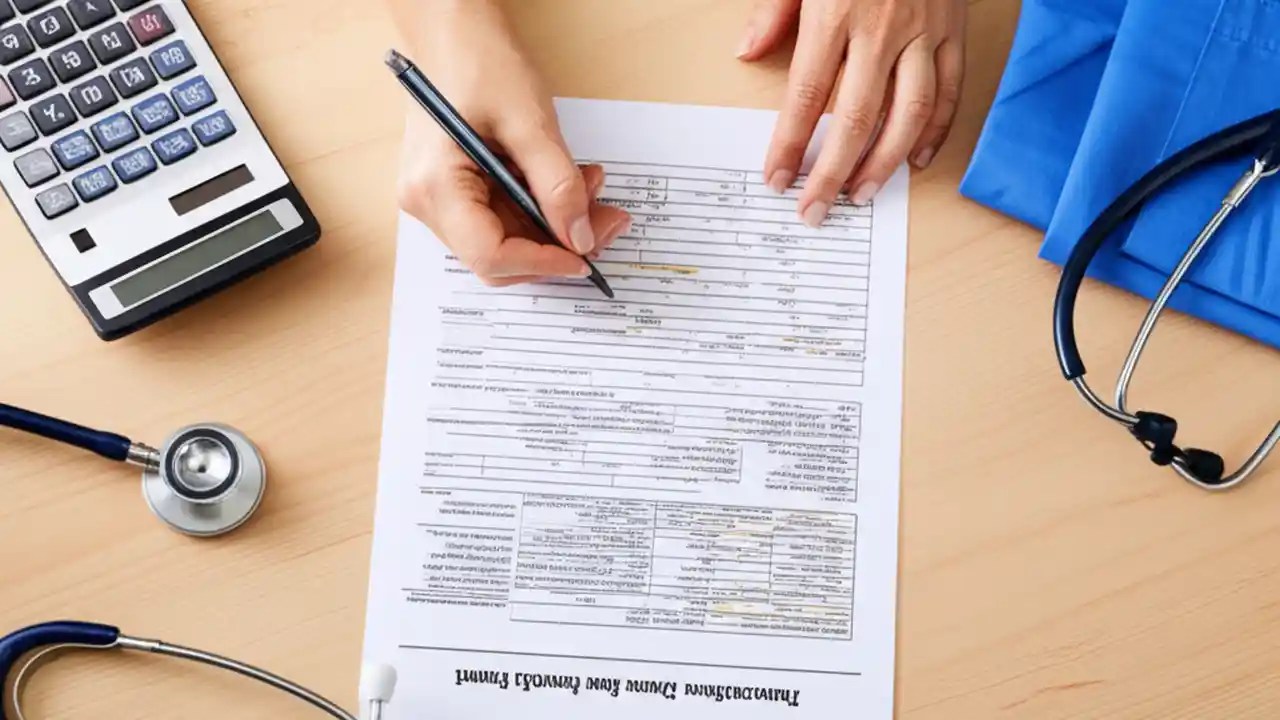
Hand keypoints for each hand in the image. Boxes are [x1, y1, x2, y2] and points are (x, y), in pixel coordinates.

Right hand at [393, 2, 630, 285]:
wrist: (452, 29)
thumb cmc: (479, 60)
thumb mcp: (529, 122)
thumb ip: (557, 186)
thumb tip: (580, 237)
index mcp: (435, 187)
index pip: (490, 256)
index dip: (543, 262)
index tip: (586, 256)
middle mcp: (427, 202)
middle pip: (499, 255)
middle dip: (556, 244)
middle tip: (606, 218)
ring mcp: (438, 197)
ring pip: (505, 239)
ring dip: (553, 223)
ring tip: (590, 187)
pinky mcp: (454, 189)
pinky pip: (501, 216)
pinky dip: (539, 207)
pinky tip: (567, 182)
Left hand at [737, 0, 966, 225]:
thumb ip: (774, 9)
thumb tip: (747, 53)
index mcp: (836, 11)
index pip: (808, 96)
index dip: (790, 144)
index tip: (776, 179)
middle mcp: (884, 27)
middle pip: (858, 117)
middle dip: (832, 172)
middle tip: (815, 210)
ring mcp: (926, 30)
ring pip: (910, 114)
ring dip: (885, 163)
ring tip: (861, 194)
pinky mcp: (956, 30)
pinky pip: (950, 91)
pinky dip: (936, 130)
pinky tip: (915, 160)